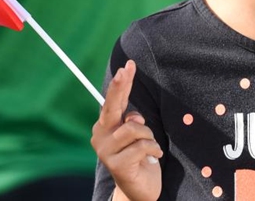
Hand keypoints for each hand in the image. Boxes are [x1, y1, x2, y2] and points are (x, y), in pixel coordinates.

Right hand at [91, 60, 162, 200]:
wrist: (138, 190)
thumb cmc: (139, 157)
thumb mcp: (137, 136)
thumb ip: (133, 121)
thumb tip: (133, 117)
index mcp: (106, 126)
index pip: (114, 101)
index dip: (121, 83)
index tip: (128, 65)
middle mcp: (100, 136)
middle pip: (111, 106)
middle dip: (120, 86)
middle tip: (124, 69)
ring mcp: (105, 151)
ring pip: (134, 128)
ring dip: (149, 136)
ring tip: (150, 148)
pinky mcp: (116, 164)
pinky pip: (142, 146)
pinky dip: (153, 149)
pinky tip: (152, 157)